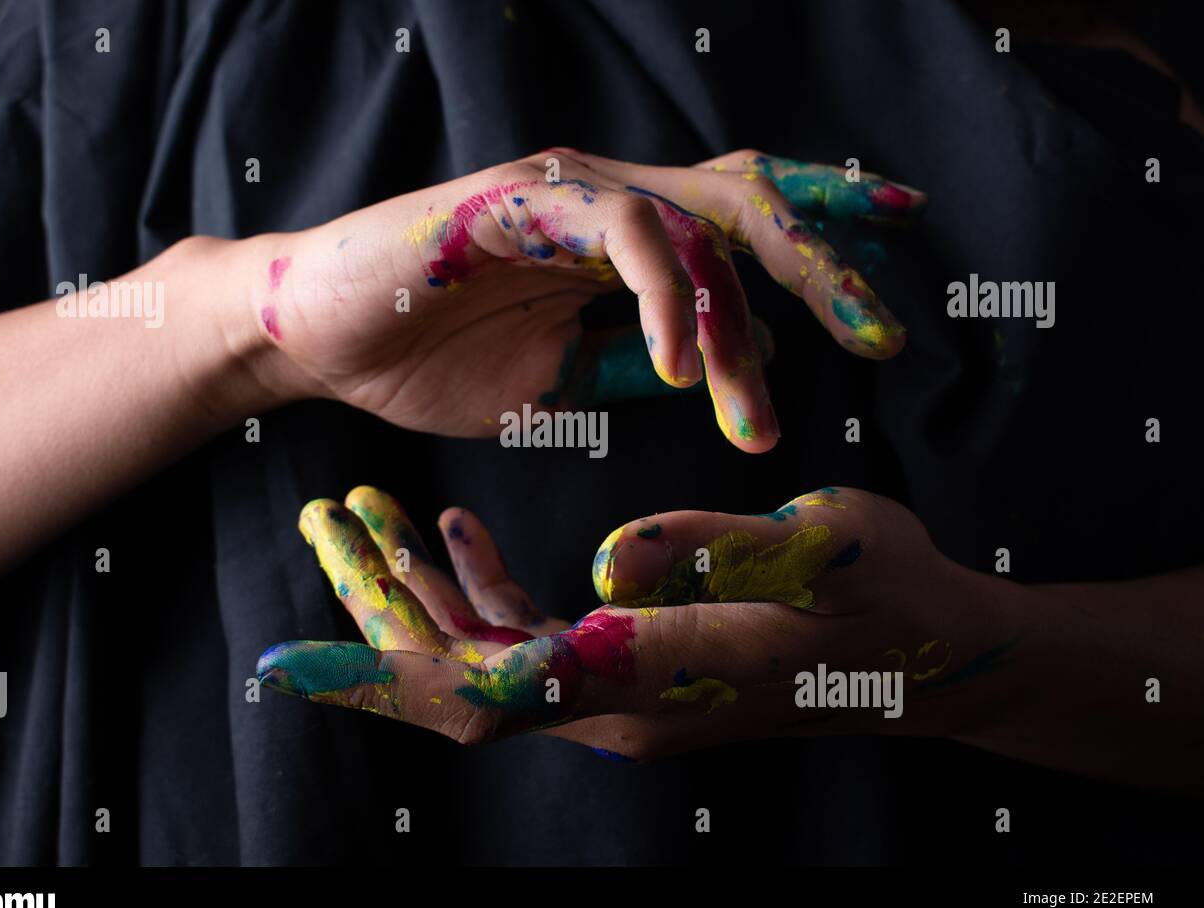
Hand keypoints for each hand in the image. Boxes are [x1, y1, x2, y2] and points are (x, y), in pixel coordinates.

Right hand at [246, 150, 923, 451]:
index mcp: (619, 237)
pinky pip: (622, 235)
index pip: (742, 225)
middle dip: (828, 266)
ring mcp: (566, 191)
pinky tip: (679, 369)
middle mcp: (606, 199)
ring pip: (696, 225)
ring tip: (758, 417)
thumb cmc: (429, 355)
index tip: (887, 300)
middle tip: (887, 338)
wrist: (319, 338)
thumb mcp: (559, 380)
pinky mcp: (522, 200)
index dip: (825, 242)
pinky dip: (663, 303)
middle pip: (747, 209)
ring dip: (743, 322)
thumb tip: (730, 354)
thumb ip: (639, 358)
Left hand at [256, 485, 1010, 760]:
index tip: (284, 662)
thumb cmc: (885, 600)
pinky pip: (531, 641)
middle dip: (377, 607)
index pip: (480, 693)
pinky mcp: (633, 665)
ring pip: (483, 658)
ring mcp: (621, 691)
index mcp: (643, 680)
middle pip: (457, 676)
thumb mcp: (811, 556)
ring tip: (362, 516)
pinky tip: (460, 530)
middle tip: (322, 522)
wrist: (933, 655)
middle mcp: (615, 704)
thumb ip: (707, 554)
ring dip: (417, 594)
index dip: (379, 675)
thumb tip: (606, 558)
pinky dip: (482, 589)